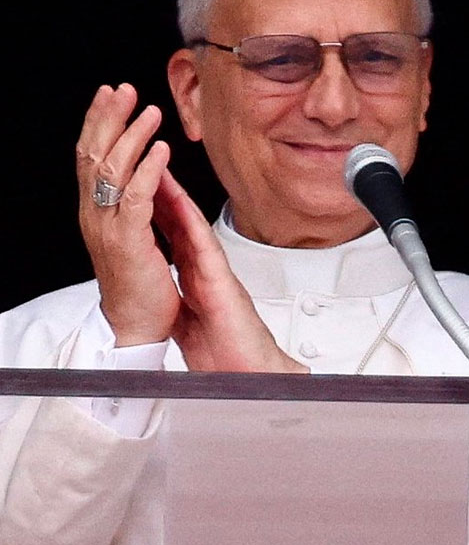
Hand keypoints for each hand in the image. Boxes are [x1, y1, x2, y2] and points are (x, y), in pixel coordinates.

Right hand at [76, 84, 179, 346]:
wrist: (138, 323)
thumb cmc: (139, 281)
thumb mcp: (130, 233)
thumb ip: (130, 202)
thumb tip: (140, 169)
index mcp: (94, 211)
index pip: (90, 157)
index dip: (99, 123)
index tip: (111, 94)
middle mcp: (94, 215)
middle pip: (95, 155)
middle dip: (110, 118)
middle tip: (124, 89)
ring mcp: (109, 227)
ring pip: (114, 170)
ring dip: (133, 136)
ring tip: (150, 112)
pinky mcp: (129, 241)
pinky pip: (137, 198)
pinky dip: (149, 170)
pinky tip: (162, 150)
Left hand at [152, 167, 307, 373]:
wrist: (250, 377)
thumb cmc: (226, 359)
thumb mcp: (194, 330)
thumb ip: (185, 311)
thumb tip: (172, 310)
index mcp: (197, 285)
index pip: (174, 242)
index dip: (157, 215)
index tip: (142, 191)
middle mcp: (207, 274)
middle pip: (181, 228)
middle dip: (164, 196)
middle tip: (148, 166)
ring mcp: (216, 274)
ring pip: (193, 229)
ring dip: (178, 199)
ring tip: (161, 171)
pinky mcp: (223, 282)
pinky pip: (205, 246)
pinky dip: (193, 223)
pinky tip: (182, 203)